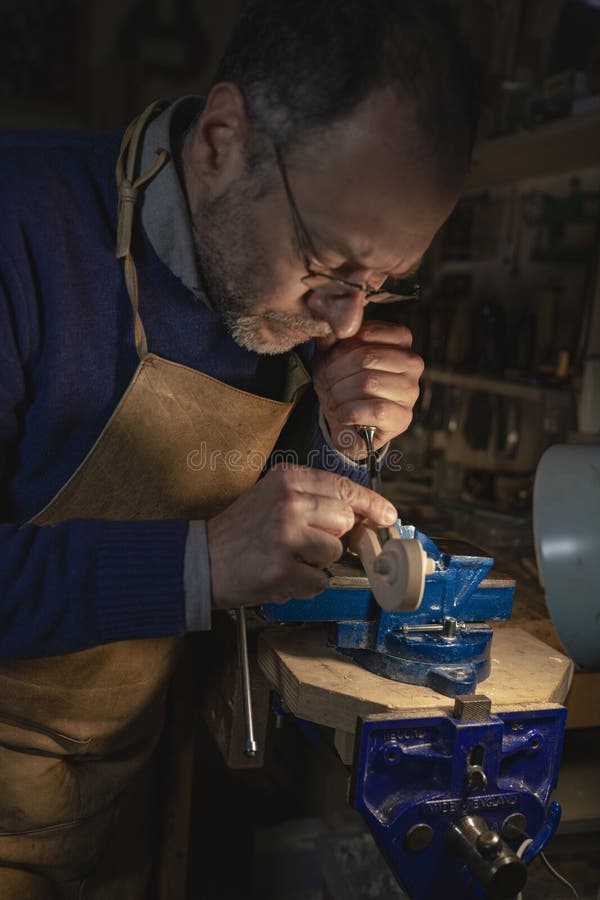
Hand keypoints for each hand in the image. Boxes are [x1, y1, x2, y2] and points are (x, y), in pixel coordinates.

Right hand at [206, 465, 396, 608]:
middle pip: (345, 520)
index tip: (386, 515)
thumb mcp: (272, 497)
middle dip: (333, 536)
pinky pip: (318, 581)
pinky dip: (303, 584)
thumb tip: (361, 514)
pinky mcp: (282, 568)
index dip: (371, 504)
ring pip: (334, 552)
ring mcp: (285, 536)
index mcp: (287, 479)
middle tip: (308, 543)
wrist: (201, 561)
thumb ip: (313, 499)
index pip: (344, 486)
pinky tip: (281, 574)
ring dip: (316, 562)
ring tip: (288, 558)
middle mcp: (288, 502)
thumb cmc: (240, 532)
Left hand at [313, 322, 423, 458]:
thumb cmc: (342, 381)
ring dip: (340, 393)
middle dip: (337, 371)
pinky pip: (374, 410)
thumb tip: (331, 329)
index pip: (367, 333)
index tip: (329, 360)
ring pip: (369, 384)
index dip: (340, 347)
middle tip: (326, 382)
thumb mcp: (332, 354)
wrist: (345, 420)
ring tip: (333, 398)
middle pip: (367, 358)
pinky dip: (349, 413)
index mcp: (400, 339)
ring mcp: (411, 391)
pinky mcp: (403, 417)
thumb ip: (332, 337)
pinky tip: (342, 414)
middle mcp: (412, 363)